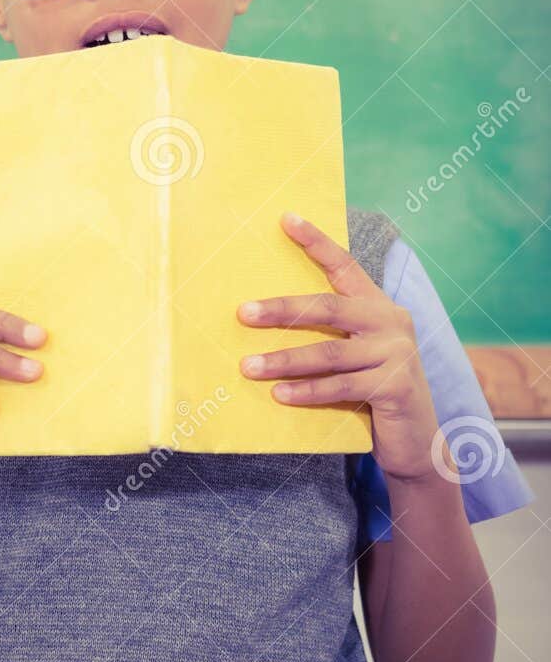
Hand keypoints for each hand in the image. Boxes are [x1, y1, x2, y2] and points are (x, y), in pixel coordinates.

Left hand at [237, 212, 443, 481]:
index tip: (286, 219)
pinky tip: (279, 395)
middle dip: (282, 309)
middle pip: (329, 307)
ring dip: (284, 360)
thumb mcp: (356, 356)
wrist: (418, 442)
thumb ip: (331, 335)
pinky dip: (308, 392)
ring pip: (329, 352)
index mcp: (379, 307)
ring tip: (248, 366)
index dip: (317, 242)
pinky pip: (341, 386)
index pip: (345, 266)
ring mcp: (397, 354)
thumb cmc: (373, 393)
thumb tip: (265, 321)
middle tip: (242, 313)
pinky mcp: (395, 387)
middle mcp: (392, 322)